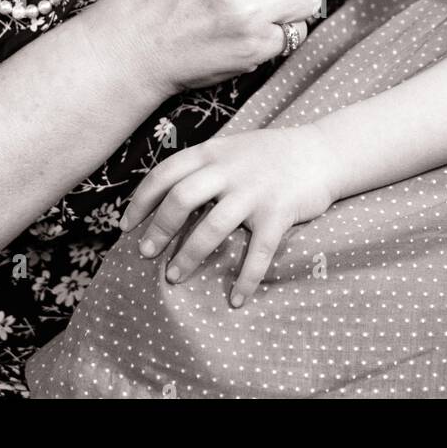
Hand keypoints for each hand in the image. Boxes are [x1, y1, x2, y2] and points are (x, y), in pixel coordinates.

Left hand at [120, 124, 337, 305]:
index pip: (165, 173)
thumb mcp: (230, 149)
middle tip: (145, 254)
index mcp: (213, 152)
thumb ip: (202, 165)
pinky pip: (258, 252)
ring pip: (212, 227)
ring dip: (189, 256)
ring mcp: (255, 191)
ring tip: (174, 277)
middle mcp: (230, 169)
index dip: (141, 200)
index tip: (125, 226)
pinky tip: (235, 299)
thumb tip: (162, 194)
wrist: (321, 152)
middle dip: (158, 230)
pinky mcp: (279, 212)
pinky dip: (246, 279)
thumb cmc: (269, 156)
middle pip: (181, 199)